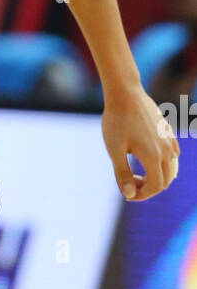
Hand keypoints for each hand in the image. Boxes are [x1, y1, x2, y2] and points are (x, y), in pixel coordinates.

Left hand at [101, 83, 180, 200]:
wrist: (125, 94)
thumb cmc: (116, 121)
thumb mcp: (115, 150)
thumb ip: (122, 174)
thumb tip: (129, 195)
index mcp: (153, 156)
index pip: (156, 187)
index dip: (142, 195)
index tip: (126, 192)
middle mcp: (166, 150)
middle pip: (166, 181)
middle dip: (149, 188)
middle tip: (129, 183)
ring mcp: (169, 140)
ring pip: (171, 168)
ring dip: (157, 176)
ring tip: (136, 173)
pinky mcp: (168, 132)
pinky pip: (173, 155)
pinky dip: (162, 164)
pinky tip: (146, 158)